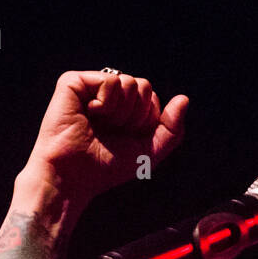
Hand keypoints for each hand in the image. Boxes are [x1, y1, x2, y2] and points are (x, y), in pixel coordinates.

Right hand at [16, 70, 188, 204]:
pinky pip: (111, 80)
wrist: (73, 177)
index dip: (145, 122)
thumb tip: (184, 99)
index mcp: (123, 108)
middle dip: (135, 116)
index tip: (125, 138)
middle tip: (111, 131)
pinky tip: (90, 114)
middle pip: (144, 87)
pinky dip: (106, 103)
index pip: (152, 99)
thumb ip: (172, 128)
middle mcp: (107, 95)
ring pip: (130, 82)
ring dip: (120, 112)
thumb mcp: (149, 152)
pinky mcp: (74, 82)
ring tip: (99, 124)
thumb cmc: (106, 167)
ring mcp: (90, 86)